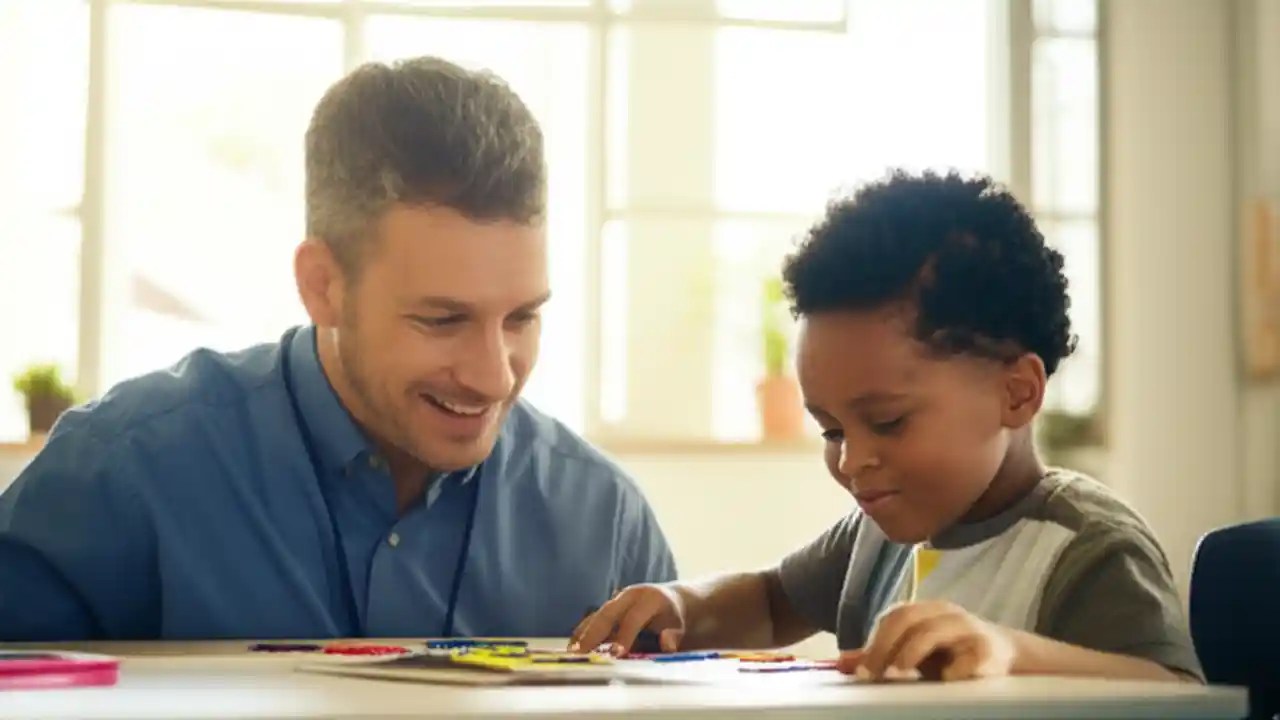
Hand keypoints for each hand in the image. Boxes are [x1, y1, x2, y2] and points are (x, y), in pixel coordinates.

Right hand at [569, 584, 686, 654]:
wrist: (669, 599)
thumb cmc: (673, 618)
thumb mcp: (680, 627)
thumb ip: (674, 636)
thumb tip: (666, 644)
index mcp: (649, 598)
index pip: (633, 618)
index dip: (624, 636)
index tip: (615, 654)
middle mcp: (629, 596)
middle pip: (608, 613)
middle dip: (595, 634)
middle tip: (583, 653)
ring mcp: (617, 599)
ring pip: (597, 615)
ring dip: (584, 633)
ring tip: (572, 652)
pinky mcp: (609, 607)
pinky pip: (593, 618)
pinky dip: (583, 632)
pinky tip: (573, 647)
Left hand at [836, 601, 1016, 681]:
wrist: (1004, 656)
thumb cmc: (952, 653)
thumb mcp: (915, 651)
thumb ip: (882, 655)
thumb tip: (843, 664)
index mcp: (926, 611)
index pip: (895, 616)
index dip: (876, 641)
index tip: (863, 671)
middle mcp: (946, 613)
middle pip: (909, 618)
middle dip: (887, 645)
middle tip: (875, 674)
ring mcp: (968, 628)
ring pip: (934, 631)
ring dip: (911, 653)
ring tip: (898, 674)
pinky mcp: (988, 649)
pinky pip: (969, 655)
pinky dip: (953, 668)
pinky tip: (943, 679)